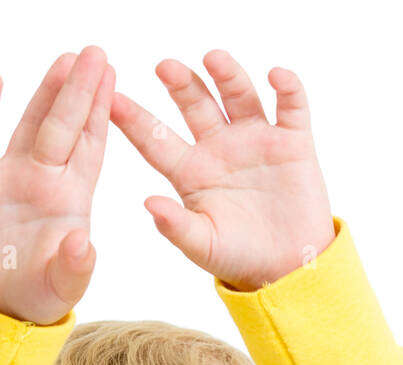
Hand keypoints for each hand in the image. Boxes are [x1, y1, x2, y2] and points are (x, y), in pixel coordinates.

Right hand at [0, 47, 114, 323]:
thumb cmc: (39, 300)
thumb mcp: (63, 289)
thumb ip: (76, 268)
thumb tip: (84, 244)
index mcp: (70, 199)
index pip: (89, 145)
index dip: (100, 111)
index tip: (112, 76)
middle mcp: (42, 180)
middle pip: (64, 125)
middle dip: (79, 89)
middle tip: (94, 52)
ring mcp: (8, 178)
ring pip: (29, 124)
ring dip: (45, 91)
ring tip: (64, 58)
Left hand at [109, 50, 334, 291]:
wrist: (288, 267)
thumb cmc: (240, 258)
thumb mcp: (203, 246)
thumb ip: (177, 226)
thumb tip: (148, 203)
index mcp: (191, 171)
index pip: (155, 139)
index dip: (133, 120)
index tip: (110, 99)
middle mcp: (219, 147)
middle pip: (196, 105)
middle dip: (181, 85)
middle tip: (164, 67)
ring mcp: (255, 139)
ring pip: (239, 95)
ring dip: (227, 75)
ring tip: (213, 59)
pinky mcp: (293, 141)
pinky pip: (291, 106)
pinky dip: (287, 88)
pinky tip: (276, 76)